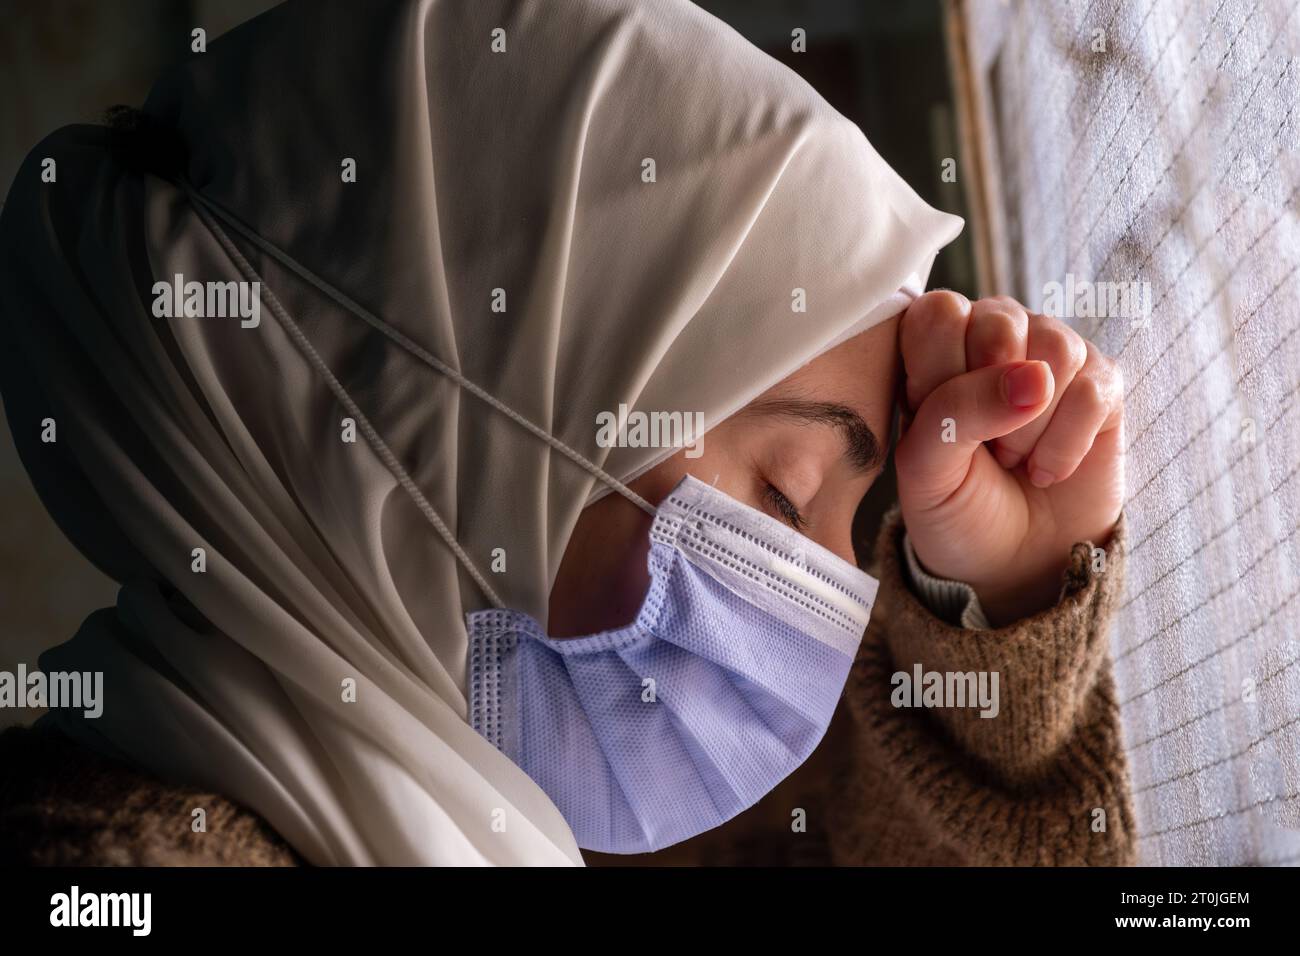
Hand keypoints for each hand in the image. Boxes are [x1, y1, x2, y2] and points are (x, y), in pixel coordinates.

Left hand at [893, 292, 1124, 625]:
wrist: (1011, 559)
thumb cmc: (955, 507)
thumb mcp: (926, 470)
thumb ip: (958, 412)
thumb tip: (1035, 377)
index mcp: (933, 347)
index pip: (940, 311)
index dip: (944, 369)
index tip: (942, 425)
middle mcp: (993, 335)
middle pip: (1001, 320)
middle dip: (991, 402)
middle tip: (982, 447)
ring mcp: (1050, 354)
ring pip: (1055, 349)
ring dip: (1031, 427)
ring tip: (1013, 459)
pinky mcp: (1101, 382)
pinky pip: (1095, 388)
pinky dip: (1067, 445)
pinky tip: (1047, 470)